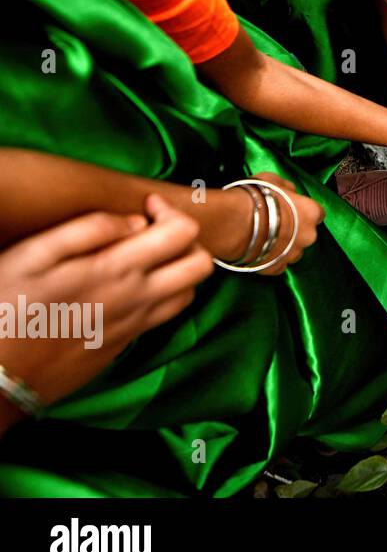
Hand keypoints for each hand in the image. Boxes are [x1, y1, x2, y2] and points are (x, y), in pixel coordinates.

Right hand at [0, 195, 212, 411]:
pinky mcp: (125, 344)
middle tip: (152, 232)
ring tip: (143, 258)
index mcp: (118, 270)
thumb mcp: (35, 254)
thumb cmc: (4, 307)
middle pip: (201, 265)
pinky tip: (129, 287)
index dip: (170, 211)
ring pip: (189, 293)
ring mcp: (135, 326)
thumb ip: (90, 229)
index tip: (145, 207)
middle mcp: (138, 300)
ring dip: (177, 269)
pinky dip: (162, 295)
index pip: (184, 233)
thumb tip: (136, 221)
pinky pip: (164, 316)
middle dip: (186, 240)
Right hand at [228, 172, 323, 274]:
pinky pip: (277, 266)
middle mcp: (307, 236)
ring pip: (292, 252)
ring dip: (283, 247)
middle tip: (274, 224)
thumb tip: (291, 190)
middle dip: (294, 231)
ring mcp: (292, 255)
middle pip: (306, 235)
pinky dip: (269, 261)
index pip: (317, 214)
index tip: (293, 210)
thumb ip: (288, 187)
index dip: (304, 212)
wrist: (234, 224)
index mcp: (311, 213)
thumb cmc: (255, 198)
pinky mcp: (275, 268)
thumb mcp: (273, 180)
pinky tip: (257, 251)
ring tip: (264, 239)